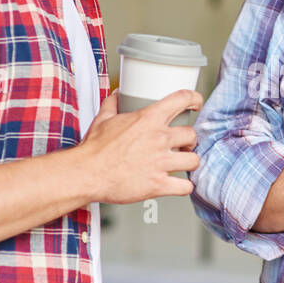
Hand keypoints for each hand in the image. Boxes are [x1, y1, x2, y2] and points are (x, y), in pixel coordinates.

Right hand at [74, 88, 201, 202]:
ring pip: (194, 160)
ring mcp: (160, 162)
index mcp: (148, 119)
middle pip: (192, 134)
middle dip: (190, 140)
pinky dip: (184, 187)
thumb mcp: (103, 119)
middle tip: (184, 144)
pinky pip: (185, 186)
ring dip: (190, 162)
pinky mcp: (158, 184)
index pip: (182, 99)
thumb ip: (113, 104)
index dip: (194, 99)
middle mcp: (158, 139)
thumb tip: (117, 95)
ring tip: (182, 163)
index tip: (196, 103)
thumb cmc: (94, 149)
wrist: (87, 173)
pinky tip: (178, 185)